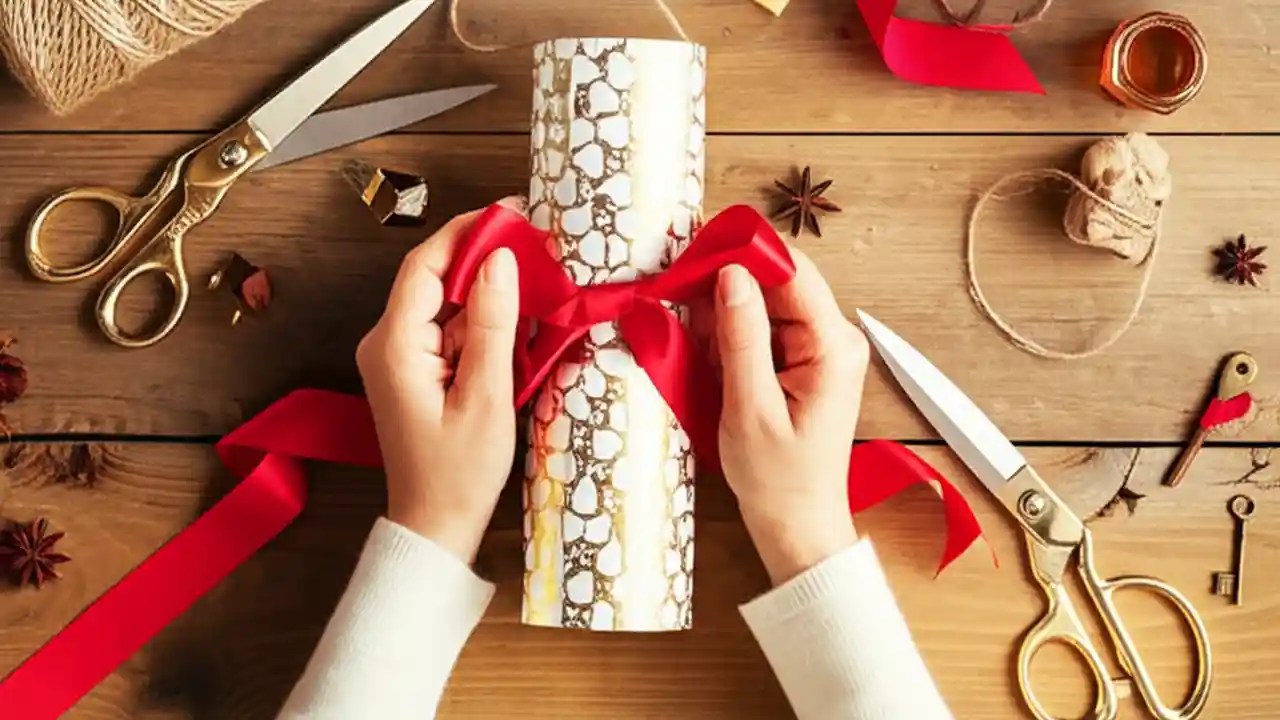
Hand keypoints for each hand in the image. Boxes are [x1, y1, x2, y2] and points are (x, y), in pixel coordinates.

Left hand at [356, 205, 520, 562]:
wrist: (434, 527)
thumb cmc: (459, 474)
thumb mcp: (487, 396)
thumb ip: (493, 324)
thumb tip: (500, 261)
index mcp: (395, 346)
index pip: (425, 265)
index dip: (467, 231)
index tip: (510, 213)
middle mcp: (385, 343)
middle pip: (432, 278)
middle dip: (482, 256)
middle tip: (534, 243)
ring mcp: (396, 357)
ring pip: (442, 302)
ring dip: (485, 290)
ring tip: (537, 279)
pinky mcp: (412, 371)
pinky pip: (446, 330)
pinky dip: (480, 322)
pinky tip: (518, 323)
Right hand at [714, 249, 868, 584]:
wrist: (796, 523)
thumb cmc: (779, 480)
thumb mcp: (751, 408)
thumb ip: (742, 337)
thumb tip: (731, 275)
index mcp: (832, 346)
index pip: (792, 271)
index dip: (743, 255)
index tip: (695, 255)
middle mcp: (834, 338)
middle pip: (776, 282)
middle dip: (725, 287)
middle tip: (677, 300)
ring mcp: (819, 347)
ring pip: (763, 303)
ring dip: (722, 315)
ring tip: (692, 343)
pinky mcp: (801, 360)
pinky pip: (761, 329)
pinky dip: (729, 337)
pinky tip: (708, 359)